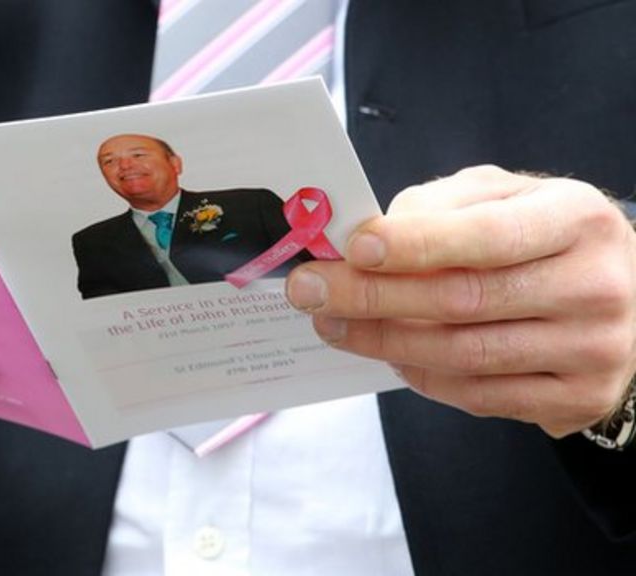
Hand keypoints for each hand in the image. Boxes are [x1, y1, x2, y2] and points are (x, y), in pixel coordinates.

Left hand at [286, 165, 635, 436]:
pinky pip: (476, 395)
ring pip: (462, 354)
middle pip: (463, 301)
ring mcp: (592, 350)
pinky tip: (386, 353)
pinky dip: (419, 375)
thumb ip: (440, 208)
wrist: (622, 295)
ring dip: (381, 341)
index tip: (353, 249)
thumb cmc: (542, 238)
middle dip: (370, 297)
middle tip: (310, 291)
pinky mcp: (576, 398)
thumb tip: (363, 241)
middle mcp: (595, 286)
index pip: (487, 236)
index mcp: (578, 220)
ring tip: (331, 323)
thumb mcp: (504, 198)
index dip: (414, 245)